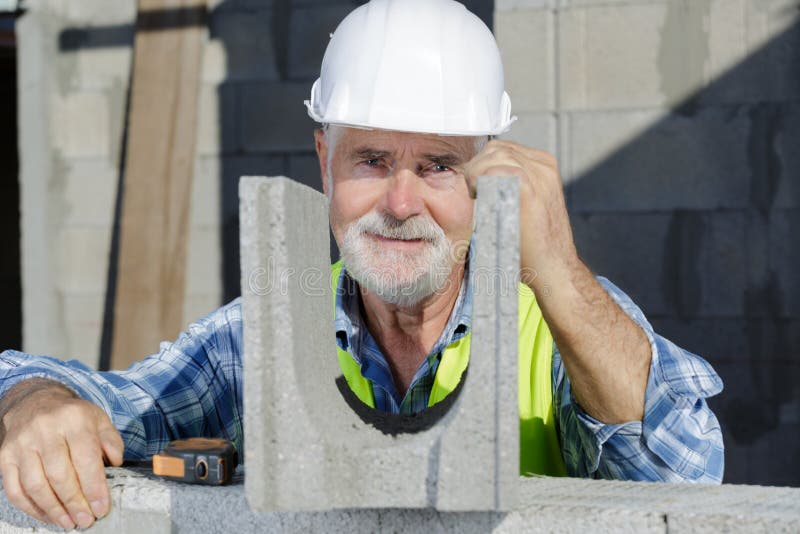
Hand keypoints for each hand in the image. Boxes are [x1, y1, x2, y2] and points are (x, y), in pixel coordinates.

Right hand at [0, 380, 123, 528]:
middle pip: (59, 475)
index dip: (94, 487)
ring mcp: (22, 444)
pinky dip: (32, 508)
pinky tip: (48, 515)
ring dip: (54, 509)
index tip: (101, 508)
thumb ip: (111, 441)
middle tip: (86, 520)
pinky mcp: (5, 456)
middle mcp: (46, 430)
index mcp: (74, 419)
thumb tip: (116, 465)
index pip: (85, 458)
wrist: (35, 402)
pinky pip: (15, 489)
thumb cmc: (72, 417)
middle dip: (75, 503)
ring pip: (36, 485)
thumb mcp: (99, 419)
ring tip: (69, 522)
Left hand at [463, 140, 578, 290]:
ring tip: (477, 197)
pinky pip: (497, 170)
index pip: (503, 148)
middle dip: (477, 167)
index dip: (483, 164)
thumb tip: (478, 179)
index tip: (476, 187)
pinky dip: (482, 180)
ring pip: (495, 155)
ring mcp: (539, 175)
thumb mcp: (523, 205)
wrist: (553, 266)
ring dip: (477, 174)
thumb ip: (508, 186)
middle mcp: (543, 166)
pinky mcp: (529, 188)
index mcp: (544, 166)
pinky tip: (481, 197)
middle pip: (496, 148)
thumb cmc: (533, 243)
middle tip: (474, 193)